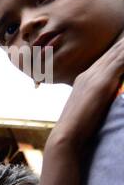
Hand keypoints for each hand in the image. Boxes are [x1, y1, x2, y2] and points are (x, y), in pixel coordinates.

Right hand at [53, 32, 123, 147]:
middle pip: (115, 50)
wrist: (66, 137)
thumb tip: (101, 101)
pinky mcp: (102, 81)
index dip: (120, 47)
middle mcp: (90, 73)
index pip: (108, 58)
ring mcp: (95, 76)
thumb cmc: (75, 132)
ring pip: (119, 51)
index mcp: (86, 79)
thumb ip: (95, 101)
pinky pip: (121, 60)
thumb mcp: (86, 112)